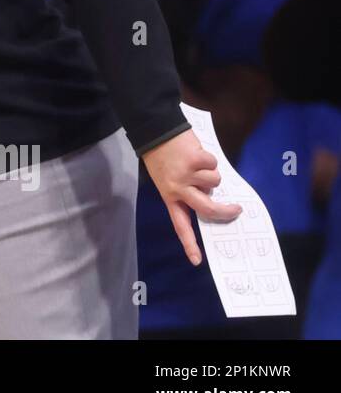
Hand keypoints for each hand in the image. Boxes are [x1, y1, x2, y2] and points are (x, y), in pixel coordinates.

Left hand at [141, 129, 241, 265]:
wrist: (155, 131)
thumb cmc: (163, 157)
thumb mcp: (168, 179)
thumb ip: (187, 191)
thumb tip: (213, 197)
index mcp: (169, 197)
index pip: (180, 225)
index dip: (190, 243)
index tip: (198, 261)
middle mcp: (177, 189)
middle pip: (208, 209)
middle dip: (226, 211)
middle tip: (237, 209)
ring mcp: (186, 175)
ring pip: (215, 182)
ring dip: (211, 172)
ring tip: (196, 164)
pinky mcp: (194, 160)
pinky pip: (214, 164)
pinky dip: (209, 157)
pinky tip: (196, 152)